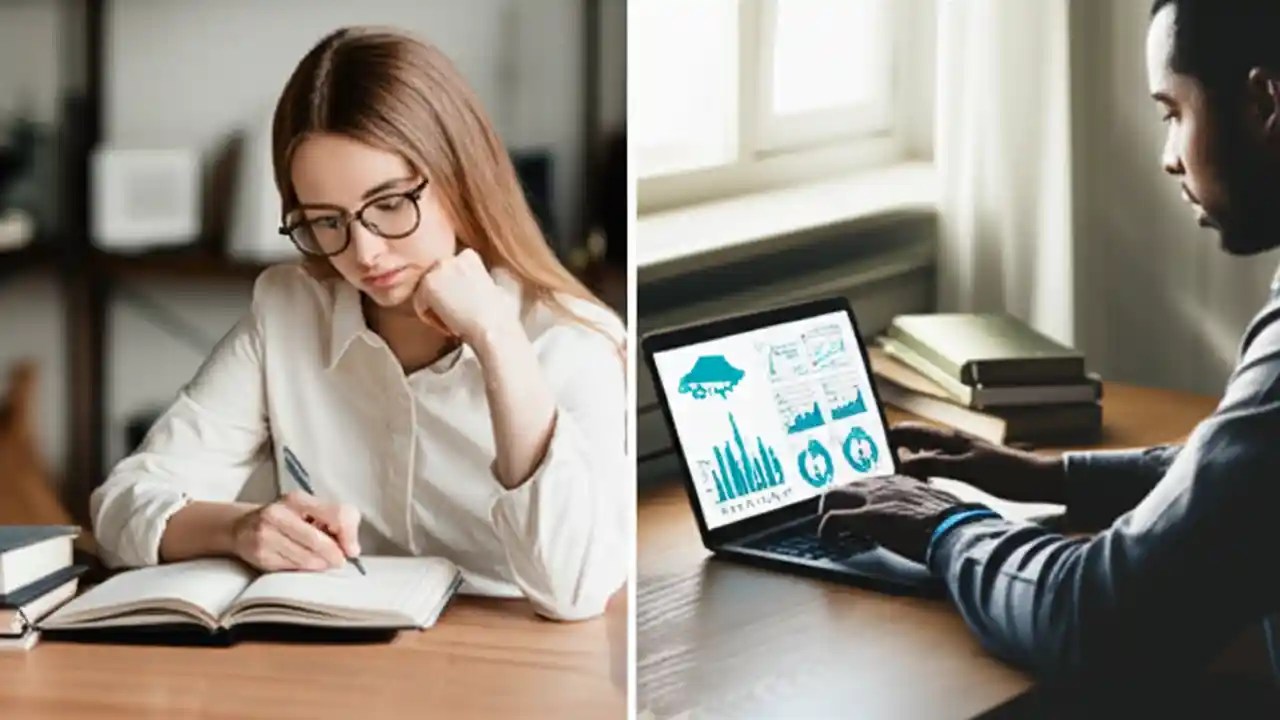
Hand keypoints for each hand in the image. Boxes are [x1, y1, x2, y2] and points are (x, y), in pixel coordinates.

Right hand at [231, 492, 360, 571]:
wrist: (242, 527)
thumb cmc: (287, 519)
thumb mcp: (311, 510)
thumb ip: (339, 521)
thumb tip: (353, 549)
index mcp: (297, 499)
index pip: (336, 514)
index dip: (349, 535)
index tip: (352, 550)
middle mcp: (279, 514)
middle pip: (320, 541)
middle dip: (335, 555)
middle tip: (340, 561)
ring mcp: (266, 535)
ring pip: (307, 559)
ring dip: (321, 565)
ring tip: (322, 562)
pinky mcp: (261, 556)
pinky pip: (293, 568)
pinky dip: (304, 570)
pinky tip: (304, 564)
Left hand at [411, 248, 516, 345]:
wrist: (493, 328)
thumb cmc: (501, 314)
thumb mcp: (502, 286)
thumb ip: (491, 277)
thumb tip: (491, 276)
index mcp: (469, 255)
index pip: (450, 272)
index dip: (456, 291)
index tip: (465, 306)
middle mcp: (452, 257)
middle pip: (436, 280)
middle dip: (442, 298)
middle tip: (455, 317)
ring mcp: (438, 269)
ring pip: (426, 293)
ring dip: (436, 309)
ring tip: (452, 323)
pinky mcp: (428, 285)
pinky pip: (420, 304)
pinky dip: (430, 319)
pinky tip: (448, 326)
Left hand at [817, 475, 965, 563]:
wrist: (957, 528)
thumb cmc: (955, 522)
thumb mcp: (937, 507)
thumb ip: (923, 508)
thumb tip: (925, 521)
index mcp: (901, 482)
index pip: (868, 482)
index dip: (856, 495)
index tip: (853, 506)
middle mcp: (884, 485)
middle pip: (845, 486)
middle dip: (835, 502)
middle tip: (831, 517)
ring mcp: (873, 500)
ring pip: (833, 496)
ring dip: (827, 513)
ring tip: (829, 529)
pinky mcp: (867, 517)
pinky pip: (833, 519)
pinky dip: (826, 530)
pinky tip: (830, 540)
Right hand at [891, 422, 1065, 502]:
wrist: (1037, 480)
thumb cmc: (1007, 473)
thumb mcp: (968, 469)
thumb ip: (935, 464)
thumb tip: (902, 462)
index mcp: (949, 438)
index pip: (910, 430)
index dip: (888, 436)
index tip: (868, 448)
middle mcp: (950, 441)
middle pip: (913, 440)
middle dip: (892, 448)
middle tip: (874, 466)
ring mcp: (957, 453)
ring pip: (923, 453)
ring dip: (907, 461)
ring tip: (892, 477)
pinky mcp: (965, 465)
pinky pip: (934, 464)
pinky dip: (922, 471)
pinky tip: (920, 484)